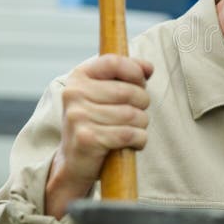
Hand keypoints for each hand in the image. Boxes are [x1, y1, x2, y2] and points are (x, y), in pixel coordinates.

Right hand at [45, 54, 153, 218]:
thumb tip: (148, 67)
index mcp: (79, 77)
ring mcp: (78, 116)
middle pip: (129, 91)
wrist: (74, 162)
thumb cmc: (97, 123)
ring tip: (132, 129)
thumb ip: (127, 76)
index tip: (141, 82)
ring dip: (142, 125)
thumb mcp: (106, 94)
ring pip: (133, 114)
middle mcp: (74, 94)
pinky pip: (129, 134)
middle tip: (136, 114)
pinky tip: (132, 143)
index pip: (113, 62)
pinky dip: (139, 140)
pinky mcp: (87, 139)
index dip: (135, 71)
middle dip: (143, 104)